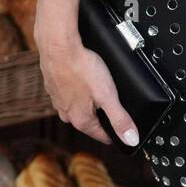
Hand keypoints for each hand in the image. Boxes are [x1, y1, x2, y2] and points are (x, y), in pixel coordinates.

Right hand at [34, 0, 139, 146]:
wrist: (59, 47)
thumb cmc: (82, 68)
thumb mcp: (108, 95)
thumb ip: (120, 118)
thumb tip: (131, 139)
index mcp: (80, 119)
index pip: (101, 135)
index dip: (114, 134)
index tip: (122, 135)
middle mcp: (66, 113)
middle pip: (89, 122)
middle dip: (101, 119)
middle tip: (113, 113)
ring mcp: (58, 99)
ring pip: (77, 107)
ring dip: (88, 104)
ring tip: (99, 96)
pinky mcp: (53, 86)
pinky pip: (69, 93)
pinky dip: (78, 90)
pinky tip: (83, 82)